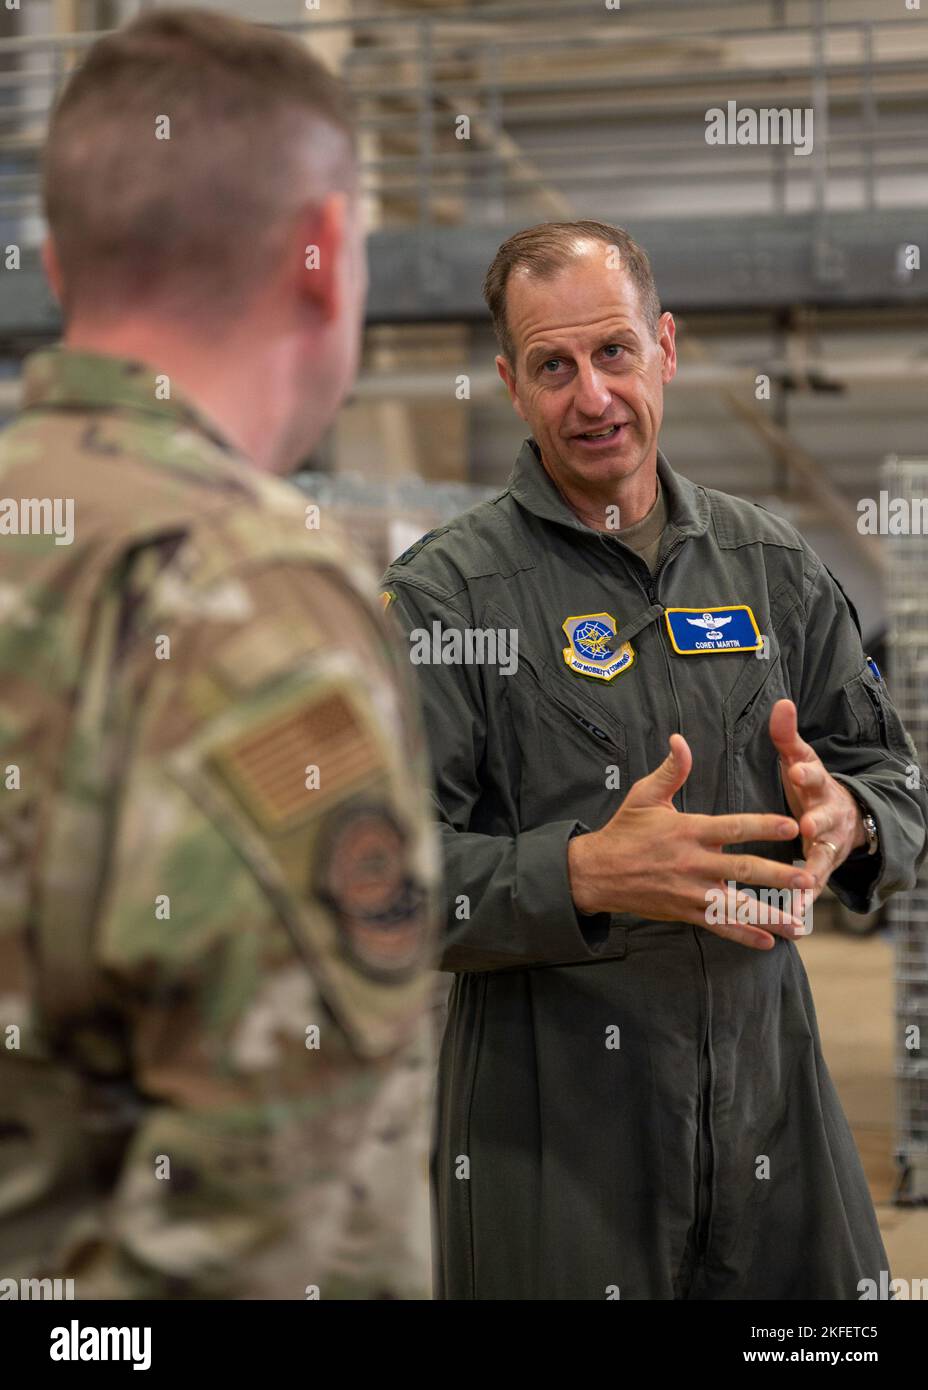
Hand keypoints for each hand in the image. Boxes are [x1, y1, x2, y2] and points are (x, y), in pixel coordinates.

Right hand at [567, 733, 812, 949]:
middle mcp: (692, 863)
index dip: (762, 826)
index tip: (790, 826)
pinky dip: (742, 936)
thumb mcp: (644, 796)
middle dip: (777, 877)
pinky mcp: (685, 911)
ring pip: (735, 905)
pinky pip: (718, 926)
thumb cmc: (624, 831)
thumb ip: (671, 770)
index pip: (732, 828)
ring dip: (769, 915)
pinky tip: (767, 942)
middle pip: (742, 871)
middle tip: (807, 880)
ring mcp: (690, 891)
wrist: (596, 873)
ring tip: (798, 923)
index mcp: (688, 831)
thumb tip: (681, 740)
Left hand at [769, 698, 864, 899]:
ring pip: (822, 859)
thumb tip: (782, 703)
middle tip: (808, 826)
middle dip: (816, 822)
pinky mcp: (822, 870)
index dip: (806, 772)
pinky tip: (795, 918)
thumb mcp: (801, 759)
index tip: (796, 769)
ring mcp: (828, 845)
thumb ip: (788, 736)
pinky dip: (805, 902)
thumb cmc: (811, 786)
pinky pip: (813, 888)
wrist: (847, 819)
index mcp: (818, 787)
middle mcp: (827, 817)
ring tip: (803, 886)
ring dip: (813, 872)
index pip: (813, 776)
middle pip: (823, 818)